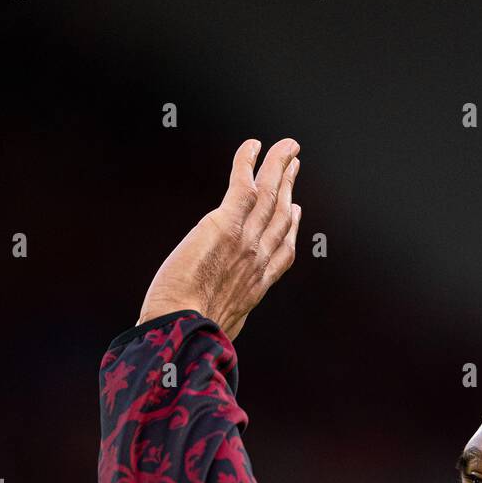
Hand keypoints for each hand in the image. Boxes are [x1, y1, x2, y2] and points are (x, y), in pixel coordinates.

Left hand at [137, 137, 301, 339]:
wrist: (184, 331)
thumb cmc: (193, 337)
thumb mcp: (219, 330)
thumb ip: (223, 318)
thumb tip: (214, 328)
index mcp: (257, 285)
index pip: (282, 250)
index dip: (292, 226)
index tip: (296, 209)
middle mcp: (258, 260)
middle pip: (282, 215)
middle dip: (289, 186)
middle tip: (293, 163)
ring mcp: (245, 241)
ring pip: (270, 195)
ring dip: (279, 166)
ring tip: (286, 147)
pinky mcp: (224, 226)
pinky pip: (242, 185)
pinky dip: (249, 162)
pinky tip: (254, 145)